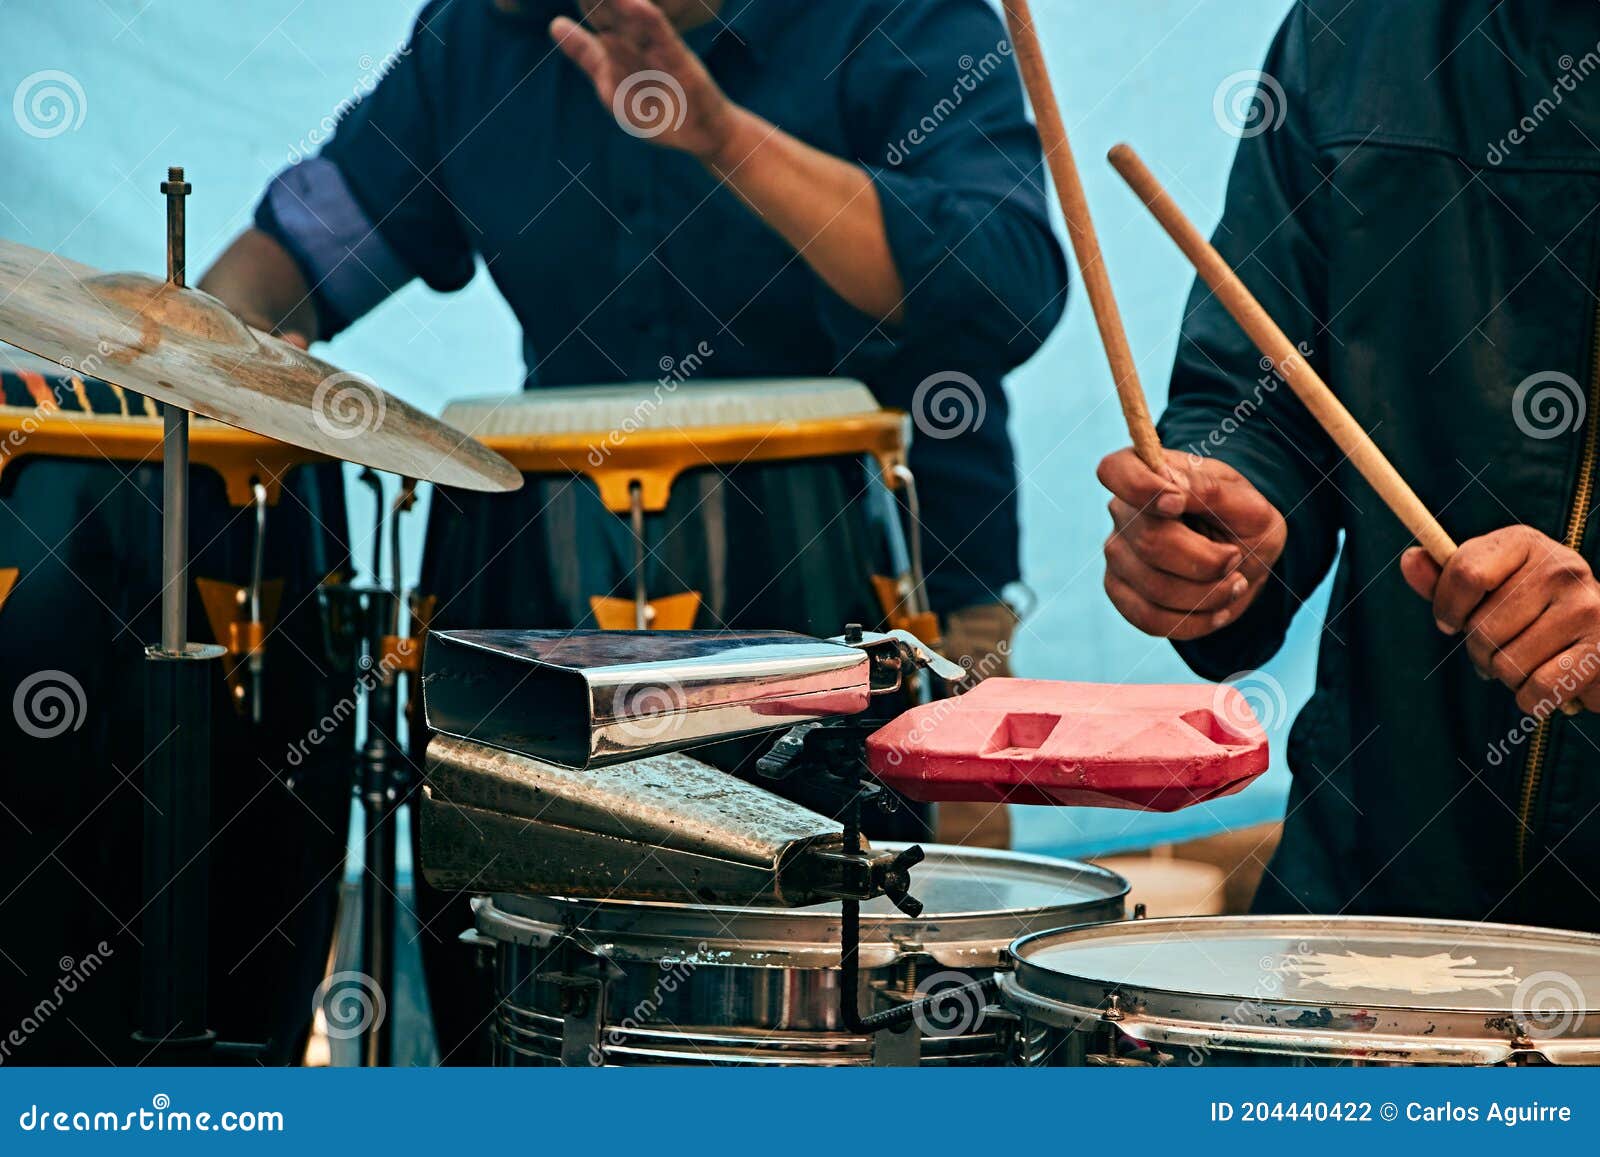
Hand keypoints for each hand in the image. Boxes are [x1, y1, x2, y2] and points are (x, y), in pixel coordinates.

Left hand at [552, 0, 737, 161]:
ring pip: (633, 17)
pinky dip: (648, 21)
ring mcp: (657, 48)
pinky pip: (662, 37)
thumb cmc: (656, 109)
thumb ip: (587, 53)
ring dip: (619, 2)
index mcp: (617, 42)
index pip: (594, 13)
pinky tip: (636, 5)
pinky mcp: (679, 60)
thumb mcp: (611, 82)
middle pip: (611, 10)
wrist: (701, 132)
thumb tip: (555, 24)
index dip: (585, 1)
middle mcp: (636, 40)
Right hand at [1097, 448, 1287, 640]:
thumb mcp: (1246, 502)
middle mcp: (1123, 512)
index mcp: (1148, 473)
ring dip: (1208, 594)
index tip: (1178, 503)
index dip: (1140, 488)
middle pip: (1150, 542)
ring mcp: (1117, 554)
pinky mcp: (1121, 592)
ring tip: (1236, 584)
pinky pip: (1151, 618)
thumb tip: (1172, 488)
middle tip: (1236, 559)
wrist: (1243, 558)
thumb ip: (1210, 491)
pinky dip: (1194, 620)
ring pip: (1155, 587)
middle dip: (1206, 560)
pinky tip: (1218, 610)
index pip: (1116, 471)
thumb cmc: (1243, 522)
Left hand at [1402, 526, 1599, 715]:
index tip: (1450, 621)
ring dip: (1507, 676)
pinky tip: (1548, 681)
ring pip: (1507, 664)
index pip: (1465, 574)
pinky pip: (1537, 691)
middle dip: (1479, 651)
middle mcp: (1561, 567)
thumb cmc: (1531, 610)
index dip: (1447, 608)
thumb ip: (1446, 579)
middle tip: (1500, 647)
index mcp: (1525, 543)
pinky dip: (1532, 699)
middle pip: (1480, 628)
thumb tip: (1409, 560)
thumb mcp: (1488, 586)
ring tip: (1529, 661)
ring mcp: (1587, 607)